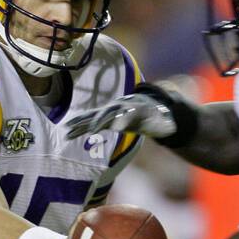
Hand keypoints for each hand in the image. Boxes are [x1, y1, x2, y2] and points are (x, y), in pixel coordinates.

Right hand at [64, 90, 178, 142]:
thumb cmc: (156, 116)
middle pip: (101, 115)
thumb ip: (165, 124)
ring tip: (66, 132)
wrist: (147, 106)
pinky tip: (68, 133)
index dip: (114, 120)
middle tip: (82, 131)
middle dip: (92, 122)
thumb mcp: (163, 120)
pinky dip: (78, 127)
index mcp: (130, 109)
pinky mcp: (103, 119)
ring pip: (91, 118)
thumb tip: (172, 128)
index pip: (121, 115)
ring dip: (79, 125)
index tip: (106, 129)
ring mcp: (108, 113)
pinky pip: (88, 123)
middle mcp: (116, 109)